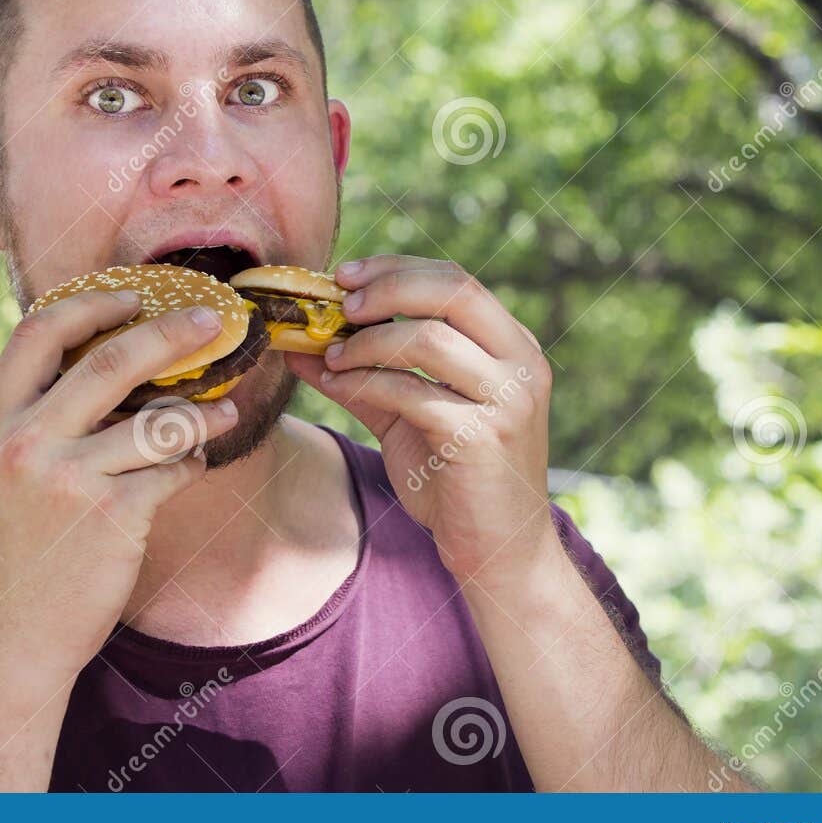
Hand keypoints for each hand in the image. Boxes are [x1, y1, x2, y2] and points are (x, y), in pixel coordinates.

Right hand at [0, 291, 239, 682]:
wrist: (8, 639)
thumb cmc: (14, 555)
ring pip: (158, 420)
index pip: (37, 333)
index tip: (129, 297)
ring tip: (224, 409)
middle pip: (110, 360)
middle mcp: (25, 443)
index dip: (88, 304)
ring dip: (201, 411)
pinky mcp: (111, 518)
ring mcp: (68, 480)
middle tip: (210, 320)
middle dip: (170, 332)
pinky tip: (193, 467)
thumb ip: (36, 423)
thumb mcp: (2, 477)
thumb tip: (105, 368)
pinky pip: (172, 472)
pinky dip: (190, 465)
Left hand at [285, 255, 558, 583]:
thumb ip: (366, 374)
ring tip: (332, 355)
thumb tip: (301, 342)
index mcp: (512, 346)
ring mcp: (507, 400)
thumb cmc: (456, 480)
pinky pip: (412, 392)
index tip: (345, 275)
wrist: (498, 552)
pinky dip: (365, 383)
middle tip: (338, 304)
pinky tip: (337, 384)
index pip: (456, 280)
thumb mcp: (409, 416)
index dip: (396, 269)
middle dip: (387, 288)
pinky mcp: (481, 437)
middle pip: (453, 291)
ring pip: (427, 339)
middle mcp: (520, 364)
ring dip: (366, 342)